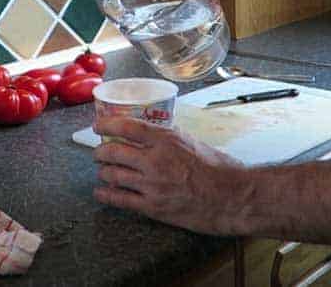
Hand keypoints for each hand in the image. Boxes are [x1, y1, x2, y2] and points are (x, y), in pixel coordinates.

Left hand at [93, 116, 247, 234]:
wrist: (232, 198)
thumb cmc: (220, 169)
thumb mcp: (194, 142)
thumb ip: (171, 137)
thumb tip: (154, 133)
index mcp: (166, 140)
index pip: (127, 127)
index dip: (107, 125)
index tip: (98, 125)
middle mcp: (155, 160)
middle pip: (113, 152)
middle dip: (100, 152)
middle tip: (99, 152)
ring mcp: (152, 185)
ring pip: (113, 175)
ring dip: (104, 172)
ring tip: (103, 171)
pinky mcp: (153, 207)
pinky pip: (120, 199)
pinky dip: (106, 195)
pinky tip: (101, 192)